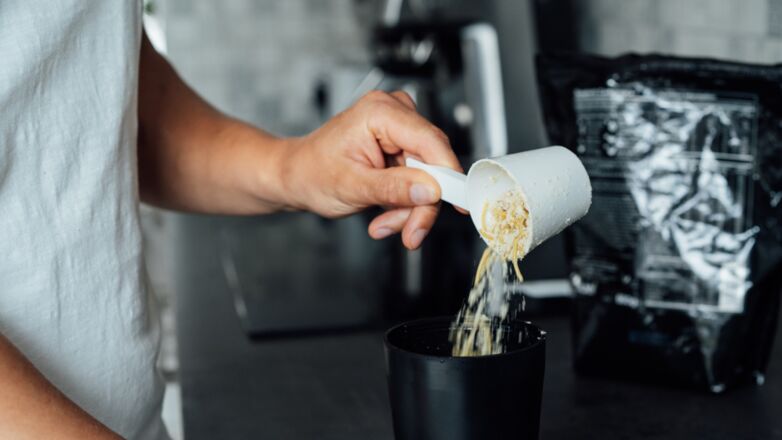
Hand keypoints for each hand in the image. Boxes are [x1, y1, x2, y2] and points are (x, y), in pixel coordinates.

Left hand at [280, 90, 463, 249]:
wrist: (296, 176)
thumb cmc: (313, 173)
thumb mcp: (352, 186)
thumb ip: (393, 188)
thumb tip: (430, 190)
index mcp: (380, 112)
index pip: (431, 142)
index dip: (448, 175)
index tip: (458, 204)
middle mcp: (394, 113)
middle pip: (433, 163)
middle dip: (421, 203)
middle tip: (408, 233)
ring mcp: (399, 129)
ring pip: (428, 177)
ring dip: (409, 208)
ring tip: (383, 224)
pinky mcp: (401, 146)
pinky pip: (419, 179)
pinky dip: (405, 202)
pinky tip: (384, 213)